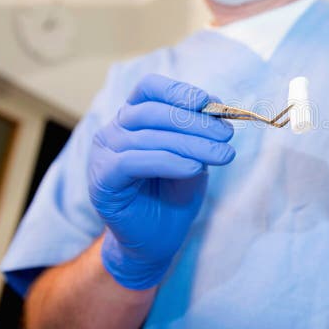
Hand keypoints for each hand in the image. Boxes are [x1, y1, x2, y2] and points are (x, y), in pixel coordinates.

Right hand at [88, 74, 234, 289]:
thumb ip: (198, 133)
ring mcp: (103, 154)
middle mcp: (112, 131)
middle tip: (226, 134)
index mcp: (131, 118)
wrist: (155, 240)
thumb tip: (217, 108)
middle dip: (194, 121)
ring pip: (148, 137)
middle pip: (151, 111)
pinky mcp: (102, 179)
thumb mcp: (192, 156)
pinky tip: (194, 169)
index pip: (149, 88)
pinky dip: (169, 162)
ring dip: (191, 143)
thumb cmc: (173, 195)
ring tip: (222, 155)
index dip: (179, 91)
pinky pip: (134, 162)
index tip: (211, 102)